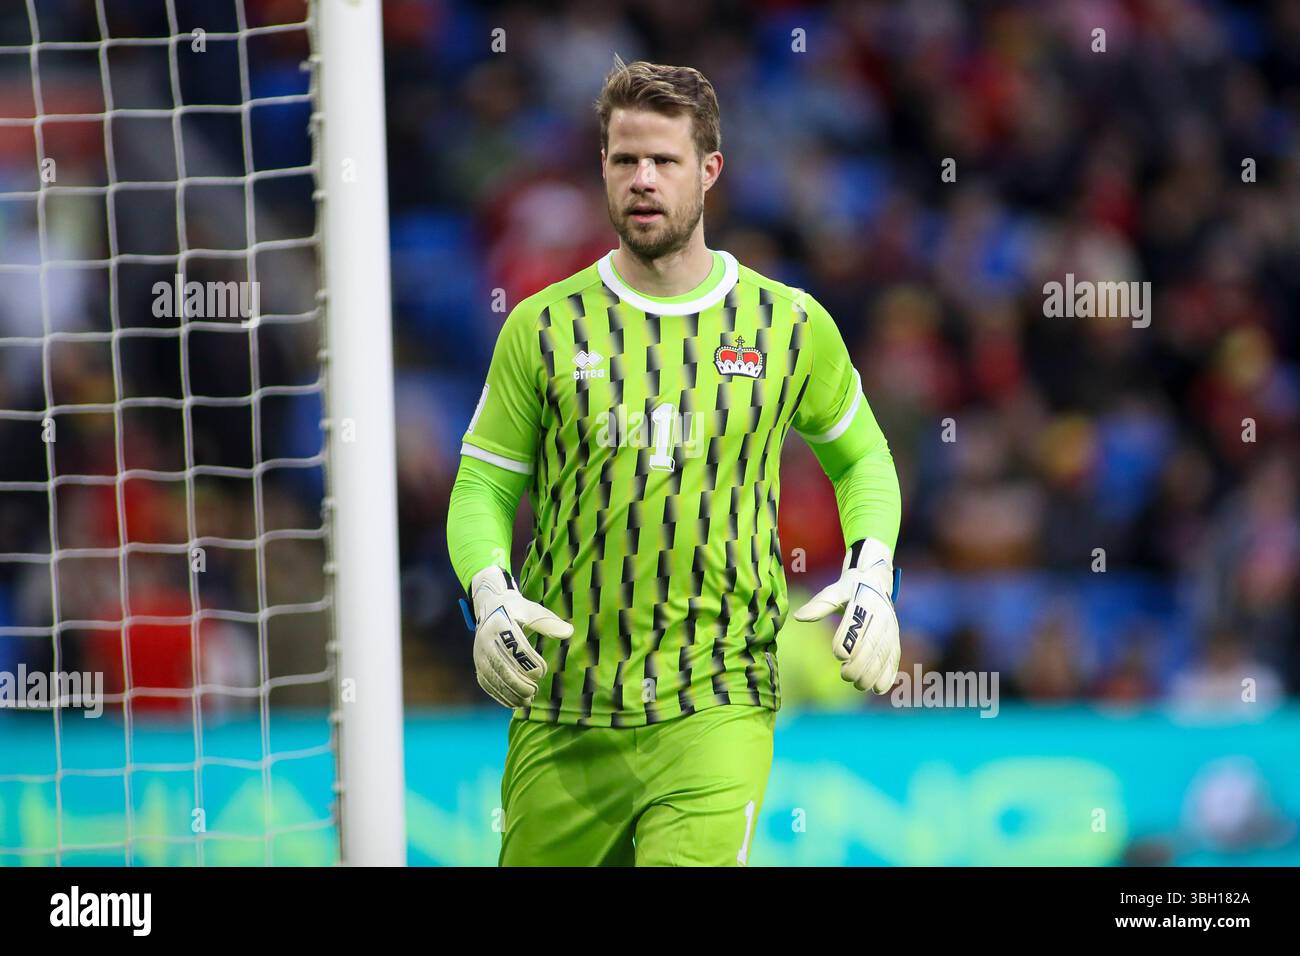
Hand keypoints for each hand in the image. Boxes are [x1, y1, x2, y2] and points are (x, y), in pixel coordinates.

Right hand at [468, 566, 572, 708]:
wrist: (490, 607)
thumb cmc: (516, 610)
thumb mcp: (532, 610)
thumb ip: (548, 622)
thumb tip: (569, 632)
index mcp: (500, 624)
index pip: (515, 647)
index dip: (529, 662)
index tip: (543, 672)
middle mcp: (486, 640)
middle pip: (502, 667)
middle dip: (518, 684)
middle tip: (534, 691)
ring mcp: (480, 654)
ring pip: (493, 678)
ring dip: (510, 693)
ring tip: (527, 701)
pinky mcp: (478, 664)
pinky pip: (486, 683)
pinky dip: (500, 695)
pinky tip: (514, 702)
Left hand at [792, 538, 899, 693]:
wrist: (876, 581)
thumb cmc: (850, 587)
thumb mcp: (835, 590)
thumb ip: (820, 604)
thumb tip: (798, 616)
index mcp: (865, 602)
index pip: (857, 626)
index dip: (849, 642)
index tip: (838, 655)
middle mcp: (882, 616)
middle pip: (872, 645)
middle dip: (860, 664)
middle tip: (845, 676)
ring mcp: (891, 629)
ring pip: (884, 654)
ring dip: (873, 673)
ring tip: (859, 685)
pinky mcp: (895, 638)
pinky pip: (894, 657)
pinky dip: (888, 674)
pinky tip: (879, 688)